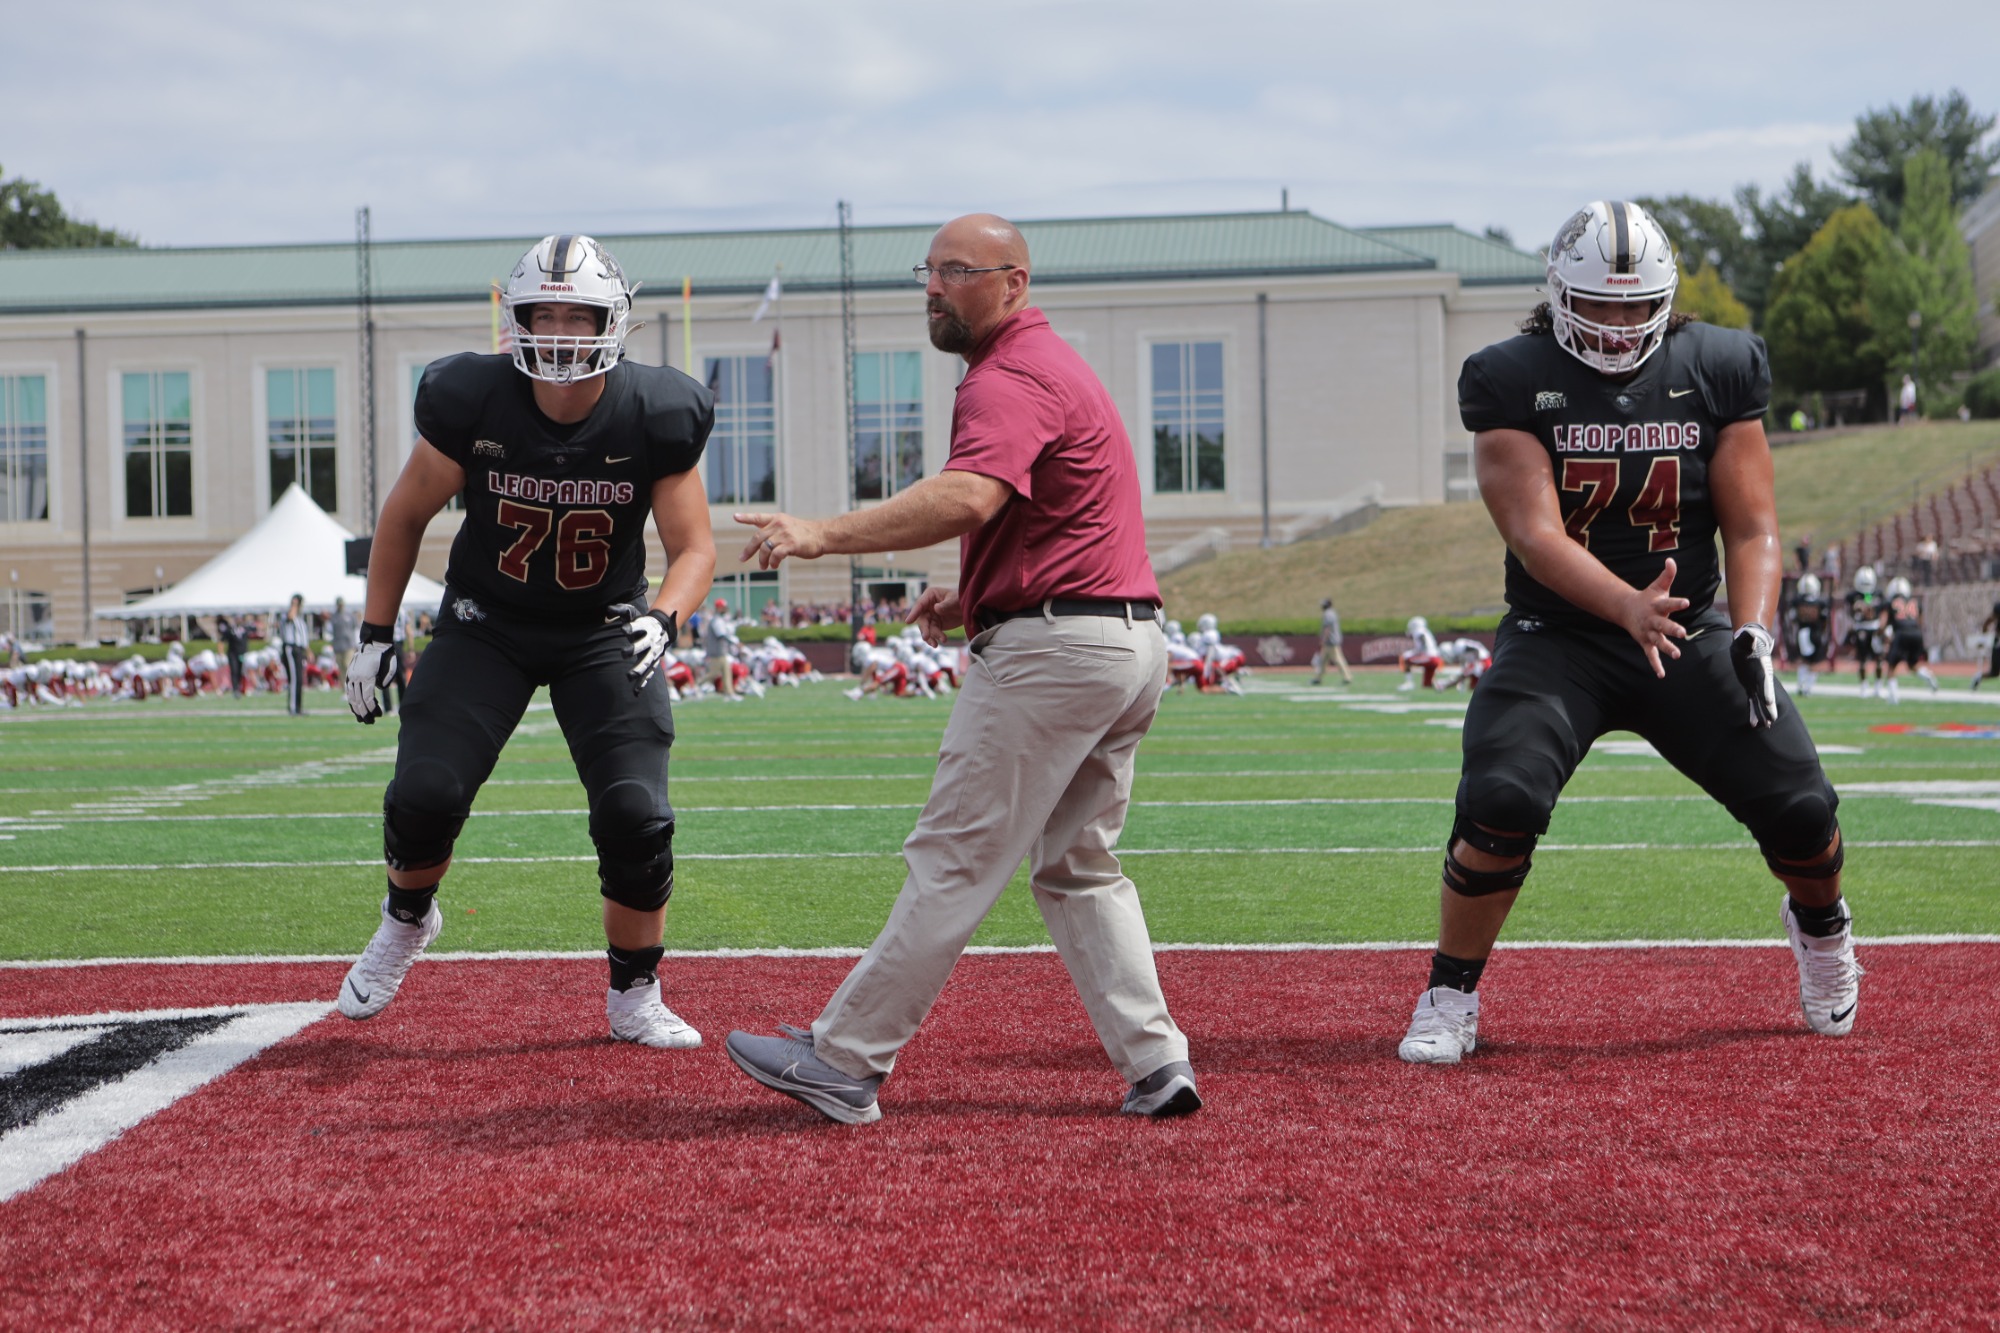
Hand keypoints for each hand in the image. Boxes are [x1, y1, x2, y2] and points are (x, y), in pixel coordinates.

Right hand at [344, 625, 395, 723]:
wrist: (374, 642)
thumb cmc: (385, 655)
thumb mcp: (390, 666)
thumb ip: (386, 679)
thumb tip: (378, 688)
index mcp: (367, 676)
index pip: (367, 698)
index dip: (372, 708)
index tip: (379, 715)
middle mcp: (356, 677)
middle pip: (358, 700)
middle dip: (364, 713)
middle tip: (370, 722)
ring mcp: (351, 675)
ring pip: (351, 696)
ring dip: (356, 709)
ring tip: (361, 718)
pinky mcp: (350, 674)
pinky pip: (349, 690)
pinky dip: (351, 700)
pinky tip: (355, 707)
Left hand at [613, 603, 676, 694]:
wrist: (663, 628)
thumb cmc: (643, 620)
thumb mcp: (632, 613)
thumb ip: (620, 610)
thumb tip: (608, 610)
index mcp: (646, 627)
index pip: (638, 627)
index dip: (631, 628)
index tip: (624, 629)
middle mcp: (651, 641)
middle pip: (643, 645)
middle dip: (634, 649)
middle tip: (623, 652)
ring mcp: (653, 653)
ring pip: (647, 662)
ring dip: (639, 669)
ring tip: (629, 676)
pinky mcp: (652, 662)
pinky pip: (648, 673)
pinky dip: (643, 682)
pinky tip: (636, 691)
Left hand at [734, 511, 825, 568]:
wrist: (822, 535)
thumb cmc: (805, 534)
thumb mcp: (788, 526)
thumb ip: (775, 531)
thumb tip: (762, 546)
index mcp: (777, 519)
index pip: (758, 517)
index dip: (746, 517)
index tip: (735, 517)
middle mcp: (779, 525)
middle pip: (757, 538)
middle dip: (749, 550)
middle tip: (742, 559)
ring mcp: (785, 534)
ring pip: (765, 548)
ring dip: (762, 560)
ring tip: (764, 567)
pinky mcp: (791, 544)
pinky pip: (776, 555)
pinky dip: (773, 562)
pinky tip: (774, 566)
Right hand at [909, 586, 962, 646]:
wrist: (969, 609)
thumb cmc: (961, 599)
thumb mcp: (955, 600)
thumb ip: (946, 605)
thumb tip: (936, 609)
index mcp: (930, 596)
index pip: (919, 605)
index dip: (913, 613)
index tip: (908, 621)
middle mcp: (927, 606)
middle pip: (922, 619)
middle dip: (924, 629)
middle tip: (927, 637)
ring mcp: (931, 616)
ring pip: (927, 628)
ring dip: (931, 636)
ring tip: (938, 643)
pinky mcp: (936, 625)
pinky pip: (932, 633)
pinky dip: (935, 638)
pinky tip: (938, 643)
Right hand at [1620, 558, 1689, 677]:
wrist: (1626, 609)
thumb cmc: (1648, 597)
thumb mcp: (1657, 586)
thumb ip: (1667, 575)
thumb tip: (1671, 559)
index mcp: (1657, 606)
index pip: (1668, 603)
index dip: (1677, 602)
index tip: (1687, 601)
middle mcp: (1652, 620)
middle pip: (1663, 625)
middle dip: (1672, 629)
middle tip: (1683, 633)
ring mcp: (1648, 632)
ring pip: (1657, 641)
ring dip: (1666, 648)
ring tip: (1677, 654)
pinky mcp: (1645, 642)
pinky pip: (1650, 655)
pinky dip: (1655, 665)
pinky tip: (1662, 675)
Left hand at [1730, 622, 1779, 727]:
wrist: (1747, 645)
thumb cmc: (1746, 640)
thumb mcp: (1745, 638)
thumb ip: (1748, 638)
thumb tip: (1749, 633)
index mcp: (1762, 668)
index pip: (1765, 682)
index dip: (1767, 692)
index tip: (1768, 702)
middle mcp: (1761, 678)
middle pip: (1766, 695)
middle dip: (1769, 708)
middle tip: (1772, 720)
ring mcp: (1756, 684)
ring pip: (1760, 702)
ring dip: (1762, 713)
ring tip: (1766, 726)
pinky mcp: (1749, 687)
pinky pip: (1751, 701)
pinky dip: (1752, 712)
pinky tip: (1753, 724)